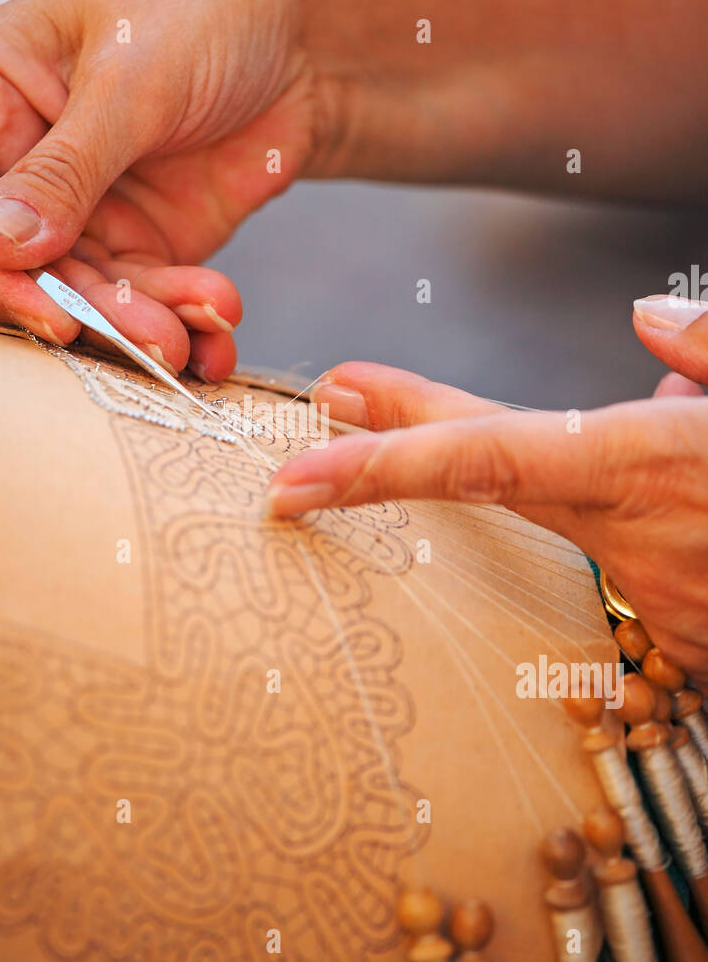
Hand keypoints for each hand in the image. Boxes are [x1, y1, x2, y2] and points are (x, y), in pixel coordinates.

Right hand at [0, 0, 320, 377]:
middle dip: (79, 309)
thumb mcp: (130, 79)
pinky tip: (216, 332)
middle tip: (143, 338)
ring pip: (77, 295)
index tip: (45, 306)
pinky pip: (138, 302)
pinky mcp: (132, 242)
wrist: (307, 34)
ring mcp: (70, 206)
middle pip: (6, 265)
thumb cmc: (206, 8)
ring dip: (135, 325)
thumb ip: (63, 168)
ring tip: (187, 338)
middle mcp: (8, 154)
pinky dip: (178, 323)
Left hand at [266, 331, 707, 687]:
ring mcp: (657, 604)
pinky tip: (702, 520)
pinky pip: (640, 568)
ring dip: (606, 482)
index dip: (380, 465)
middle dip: (406, 445)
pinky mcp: (684, 645)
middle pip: (493, 482)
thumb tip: (644, 316)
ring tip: (690, 465)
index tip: (296, 478)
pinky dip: (655, 533)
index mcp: (645, 466)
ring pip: (584, 521)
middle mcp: (635, 540)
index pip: (485, 462)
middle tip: (336, 399)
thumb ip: (707, 347)